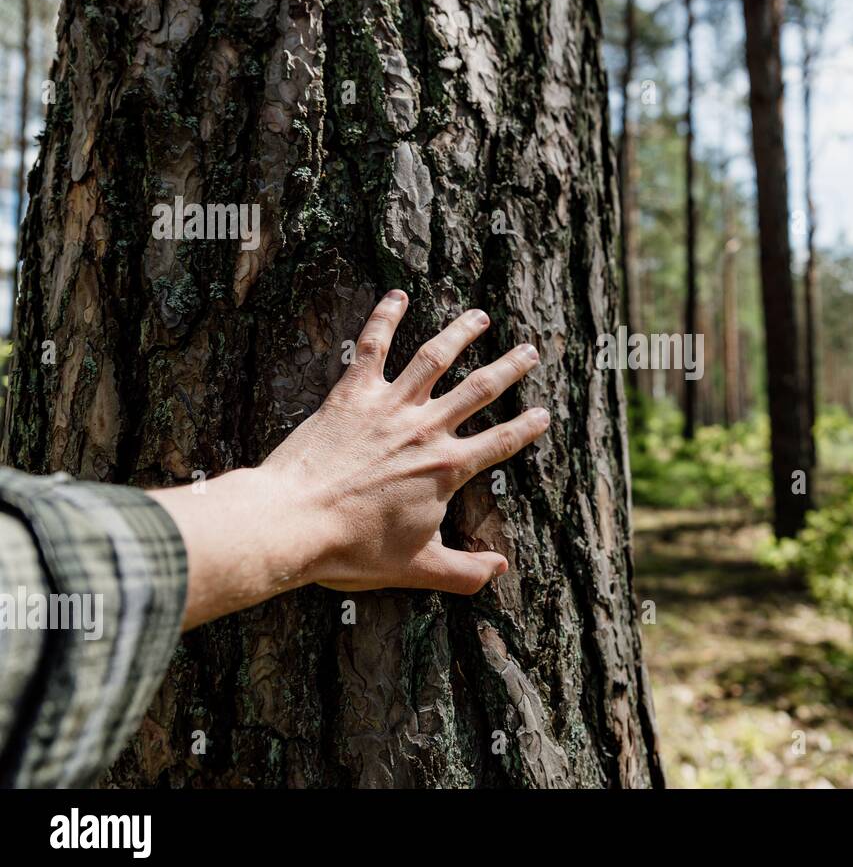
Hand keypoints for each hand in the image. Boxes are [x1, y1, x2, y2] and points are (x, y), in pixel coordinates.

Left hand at [156, 290, 549, 629]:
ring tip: (480, 316)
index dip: (526, 428)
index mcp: (446, 469)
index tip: (544, 414)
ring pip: (435, 358)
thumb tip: (499, 572)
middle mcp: (426, 429)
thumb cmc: (352, 549)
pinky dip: (385, 317)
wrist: (293, 522)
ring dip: (461, 333)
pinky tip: (397, 294)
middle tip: (530, 350)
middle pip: (479, 389)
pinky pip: (373, 346)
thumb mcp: (416, 569)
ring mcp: (389, 406)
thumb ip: (464, 572)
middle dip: (509, 368)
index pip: (499, 443)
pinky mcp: (351, 393)